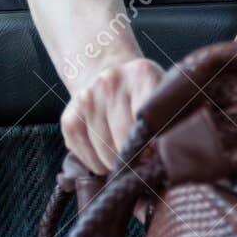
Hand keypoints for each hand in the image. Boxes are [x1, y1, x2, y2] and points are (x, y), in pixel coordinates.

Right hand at [61, 53, 163, 174]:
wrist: (106, 72)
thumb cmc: (142, 92)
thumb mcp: (162, 94)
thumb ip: (167, 119)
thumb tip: (164, 157)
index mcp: (140, 73)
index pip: (147, 121)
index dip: (153, 146)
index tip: (156, 157)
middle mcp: (109, 82)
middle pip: (124, 139)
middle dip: (135, 159)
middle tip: (142, 163)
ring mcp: (86, 99)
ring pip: (104, 152)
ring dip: (117, 165)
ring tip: (125, 159)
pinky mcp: (69, 118)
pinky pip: (85, 156)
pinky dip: (98, 165)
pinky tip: (107, 157)